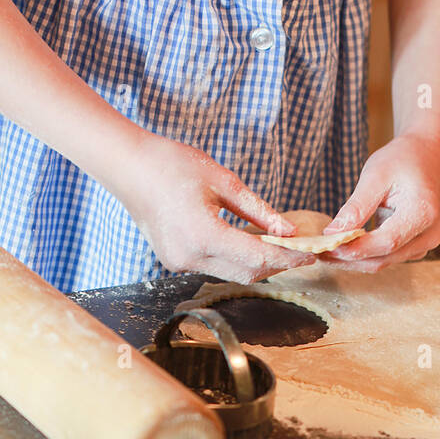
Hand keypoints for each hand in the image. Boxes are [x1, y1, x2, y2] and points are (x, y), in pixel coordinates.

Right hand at [118, 135, 316, 283]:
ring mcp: (180, 263)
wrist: (128, 168)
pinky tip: (248, 244)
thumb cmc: (172, 165)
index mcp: (204, 235)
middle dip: (276, 265)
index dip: (288, 258)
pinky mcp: (175, 262)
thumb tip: (287, 230)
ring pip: (231, 273)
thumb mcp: (223, 181)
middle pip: (247, 273)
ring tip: (278, 248)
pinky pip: (214, 267)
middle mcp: (190, 257)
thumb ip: (258, 210)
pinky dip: (235, 259)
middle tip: (300, 252)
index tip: (310, 255)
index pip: (258, 257)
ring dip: (256, 264)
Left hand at [322, 132, 439, 271]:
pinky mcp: (414, 248)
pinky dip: (362, 255)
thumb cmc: (402, 160)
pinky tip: (342, 247)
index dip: (355, 248)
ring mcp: (423, 245)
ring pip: (382, 262)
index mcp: (423, 213)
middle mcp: (428, 235)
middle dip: (348, 258)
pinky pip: (384, 257)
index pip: (386, 241)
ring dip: (352, 260)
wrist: (425, 156)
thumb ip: (356, 207)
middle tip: (318, 252)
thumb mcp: (376, 175)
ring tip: (325, 251)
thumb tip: (332, 233)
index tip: (326, 246)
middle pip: (383, 258)